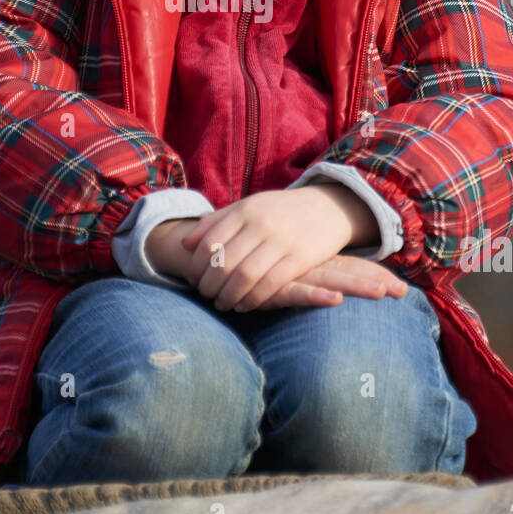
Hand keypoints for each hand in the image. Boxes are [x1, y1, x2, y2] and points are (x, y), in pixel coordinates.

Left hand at [169, 186, 380, 311]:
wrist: (328, 208)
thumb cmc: (281, 211)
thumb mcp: (248, 207)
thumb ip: (216, 222)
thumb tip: (185, 243)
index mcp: (245, 210)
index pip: (209, 241)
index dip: (197, 264)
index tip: (192, 278)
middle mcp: (261, 224)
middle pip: (224, 262)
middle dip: (209, 284)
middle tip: (205, 295)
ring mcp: (282, 240)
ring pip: (244, 276)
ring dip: (228, 296)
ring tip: (222, 304)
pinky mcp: (301, 258)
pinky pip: (271, 284)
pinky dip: (253, 299)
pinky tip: (245, 306)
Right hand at [251, 254, 409, 309]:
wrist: (210, 256)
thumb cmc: (250, 264)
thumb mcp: (280, 270)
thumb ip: (302, 276)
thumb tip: (330, 286)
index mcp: (311, 261)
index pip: (349, 266)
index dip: (375, 275)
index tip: (403, 290)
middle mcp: (305, 265)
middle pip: (347, 272)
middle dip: (375, 282)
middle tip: (403, 293)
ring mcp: (290, 273)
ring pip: (328, 280)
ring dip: (356, 285)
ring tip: (382, 292)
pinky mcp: (272, 286)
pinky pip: (296, 292)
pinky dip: (316, 296)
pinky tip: (334, 299)